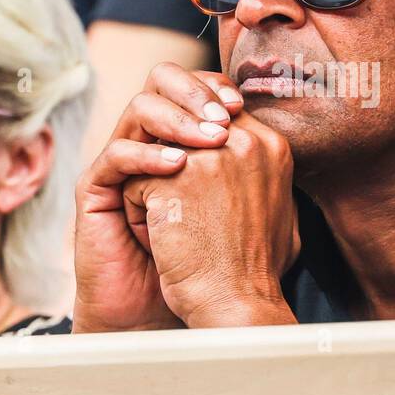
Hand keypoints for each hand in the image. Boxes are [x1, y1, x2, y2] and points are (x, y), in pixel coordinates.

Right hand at [73, 63, 243, 331]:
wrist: (173, 311)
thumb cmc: (217, 262)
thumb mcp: (251, 207)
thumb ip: (262, 168)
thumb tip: (297, 135)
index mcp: (184, 139)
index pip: (193, 88)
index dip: (215, 88)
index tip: (242, 105)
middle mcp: (151, 143)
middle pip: (161, 83)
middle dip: (194, 91)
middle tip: (223, 115)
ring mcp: (123, 165)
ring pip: (139, 108)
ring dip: (177, 118)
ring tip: (208, 140)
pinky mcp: (97, 191)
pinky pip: (117, 156)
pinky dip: (148, 156)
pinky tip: (178, 167)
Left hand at [122, 110, 299, 327]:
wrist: (236, 304)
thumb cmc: (254, 269)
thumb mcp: (281, 210)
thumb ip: (262, 174)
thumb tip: (250, 159)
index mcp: (271, 146)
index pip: (218, 116)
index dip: (197, 145)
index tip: (195, 182)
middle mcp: (243, 142)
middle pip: (184, 126)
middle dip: (174, 157)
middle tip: (183, 207)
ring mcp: (207, 157)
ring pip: (156, 151)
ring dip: (156, 185)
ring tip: (173, 225)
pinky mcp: (171, 179)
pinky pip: (134, 179)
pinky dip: (139, 211)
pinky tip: (160, 238)